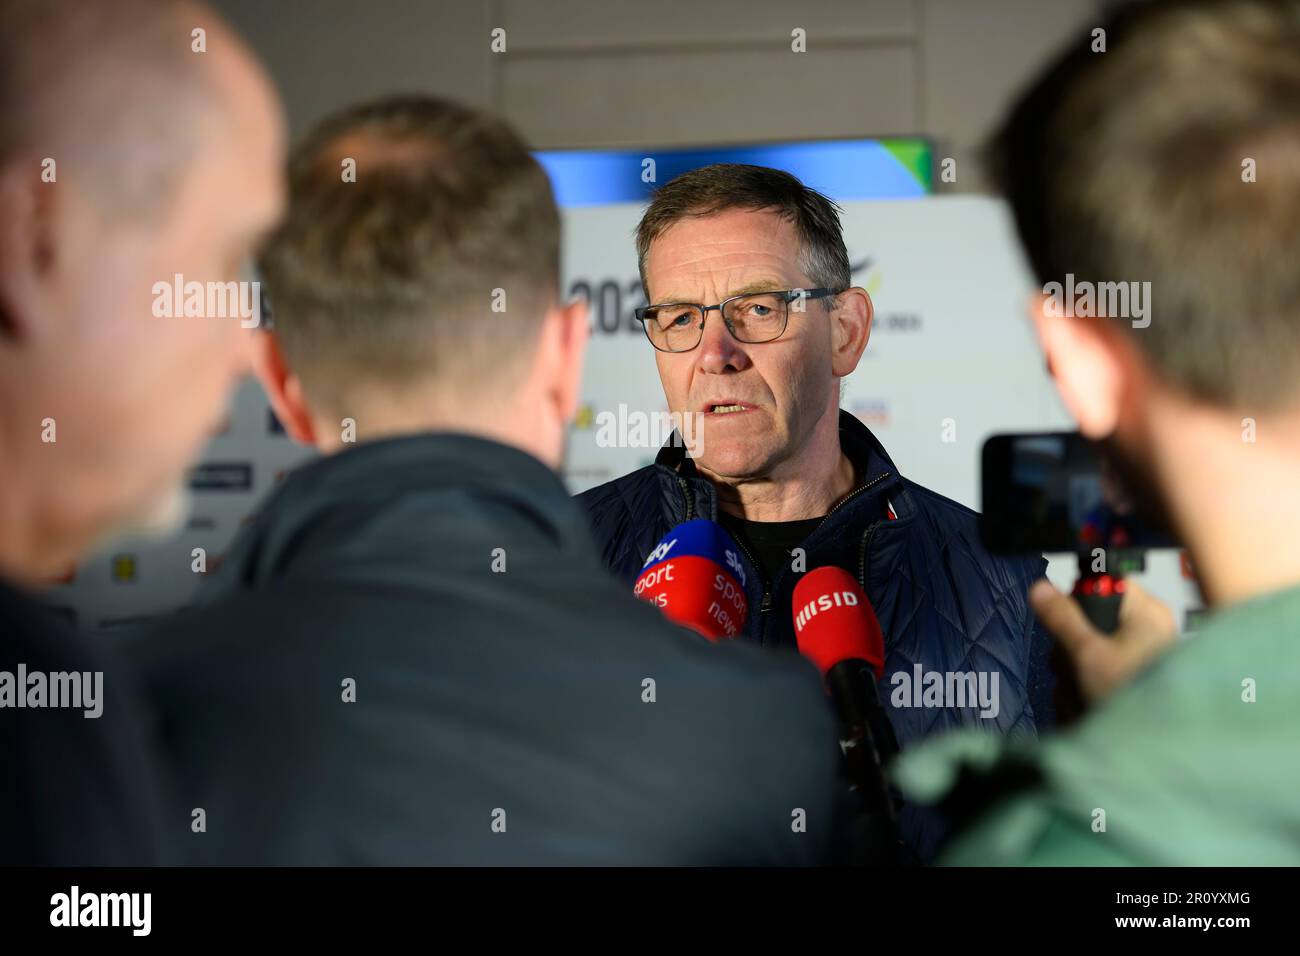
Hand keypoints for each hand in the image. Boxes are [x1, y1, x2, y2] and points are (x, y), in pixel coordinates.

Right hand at [1029, 578, 1177, 703]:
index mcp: (1146, 612)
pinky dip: (1085, 685)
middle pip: (1090, 618)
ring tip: (1079, 692)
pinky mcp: (1130, 676)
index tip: (1065, 625)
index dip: (1077, 601)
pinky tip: (1085, 701)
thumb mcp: (1088, 653)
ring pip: (1088, 647)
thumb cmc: (1130, 694)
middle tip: (1071, 668)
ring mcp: (1139, 654)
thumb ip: (1062, 618)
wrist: (1153, 747)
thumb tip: (1040, 586)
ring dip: (1073, 671)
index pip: (1103, 583)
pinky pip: (1097, 668)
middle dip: (1070, 647)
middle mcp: (1146, 628)